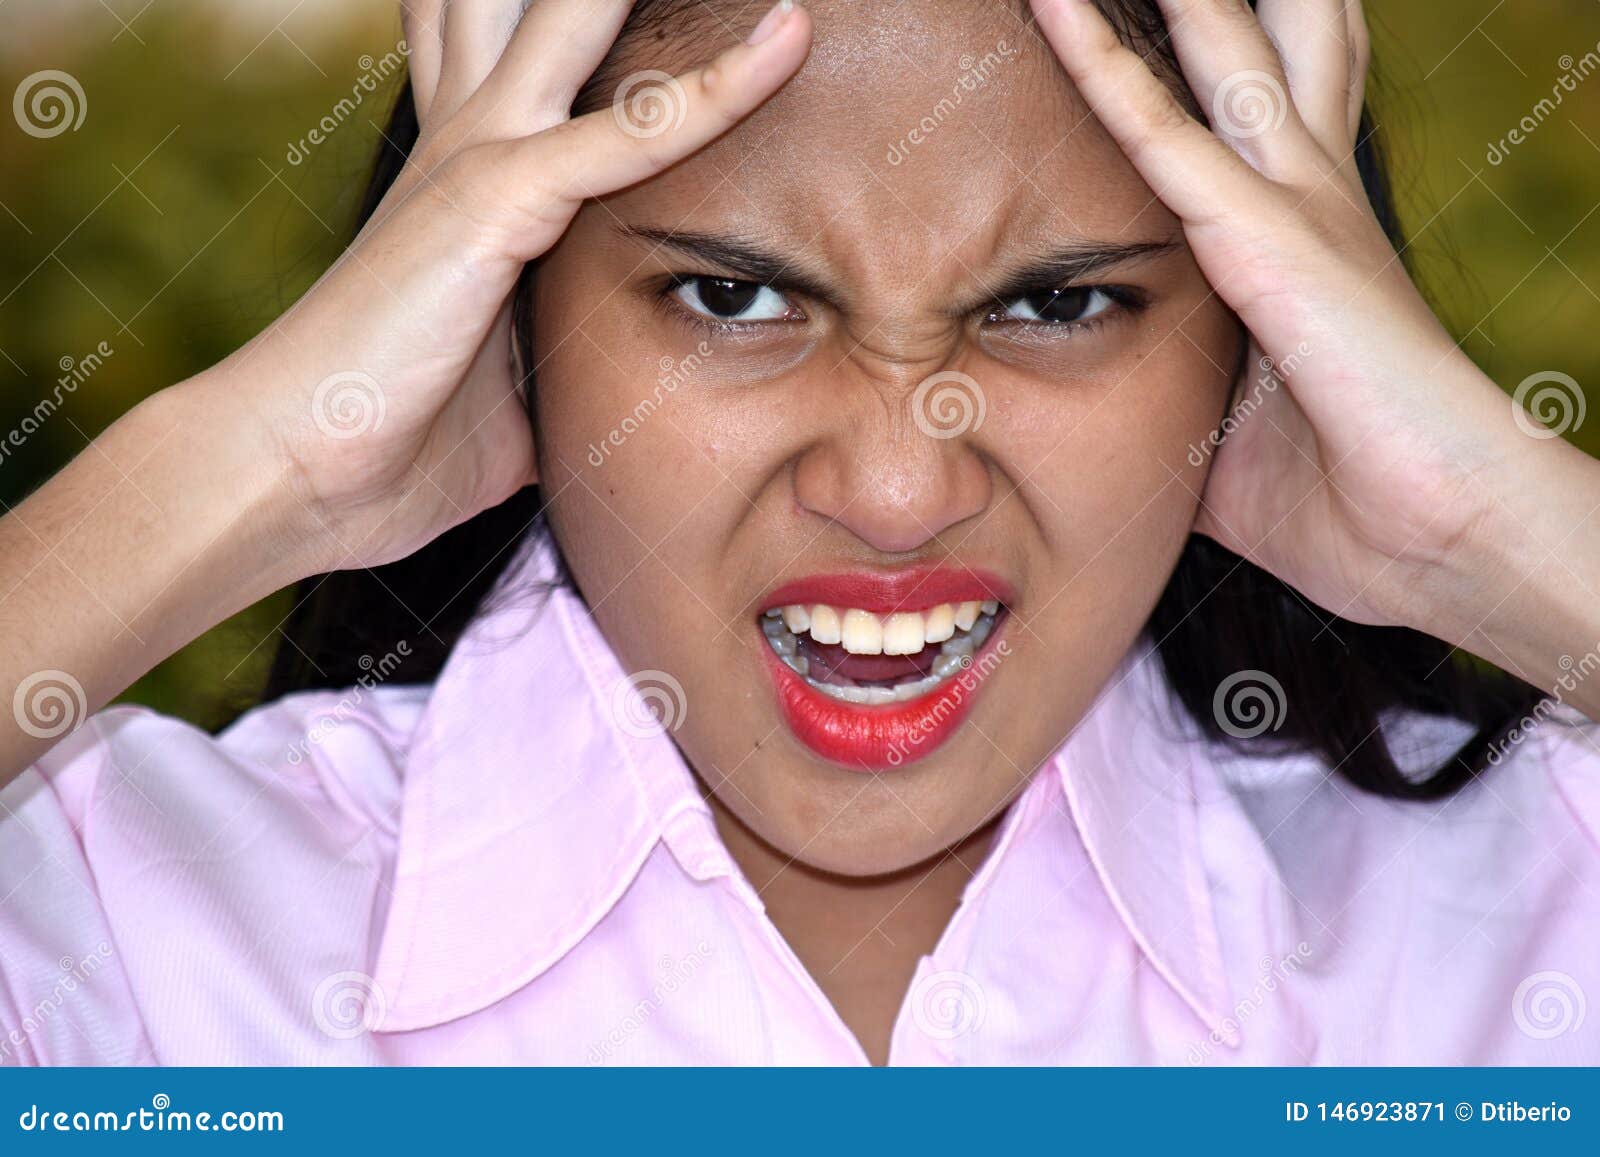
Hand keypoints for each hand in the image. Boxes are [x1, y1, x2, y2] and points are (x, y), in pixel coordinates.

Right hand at [212, 0, 810, 569]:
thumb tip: (614, 397)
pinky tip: (785, 45)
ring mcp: (481, 155)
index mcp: (469, 168)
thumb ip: (562, 354)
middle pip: (543, 5)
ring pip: (579, 20)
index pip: (508, 41)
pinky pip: (632, 132)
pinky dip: (716, 89)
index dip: (575, 12)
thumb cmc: (393, 438)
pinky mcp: (494, 197)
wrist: (294, 472)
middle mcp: (471, 135)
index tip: (665, 3)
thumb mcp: (509, 387)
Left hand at [1029, 0, 1541, 632]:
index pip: (1239, 114)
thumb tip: (1112, 441)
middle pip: (1252, 51)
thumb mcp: (1228, 450)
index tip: (1128, 7)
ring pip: (1219, 58)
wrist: (1442, 545)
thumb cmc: (1350, 507)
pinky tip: (1056, 9)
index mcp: (1299, 240)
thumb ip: (1177, 413)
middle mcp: (1304, 198)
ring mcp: (1296, 208)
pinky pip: (1164, 138)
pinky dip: (1106, 73)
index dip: (1195, 53)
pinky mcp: (1273, 241)